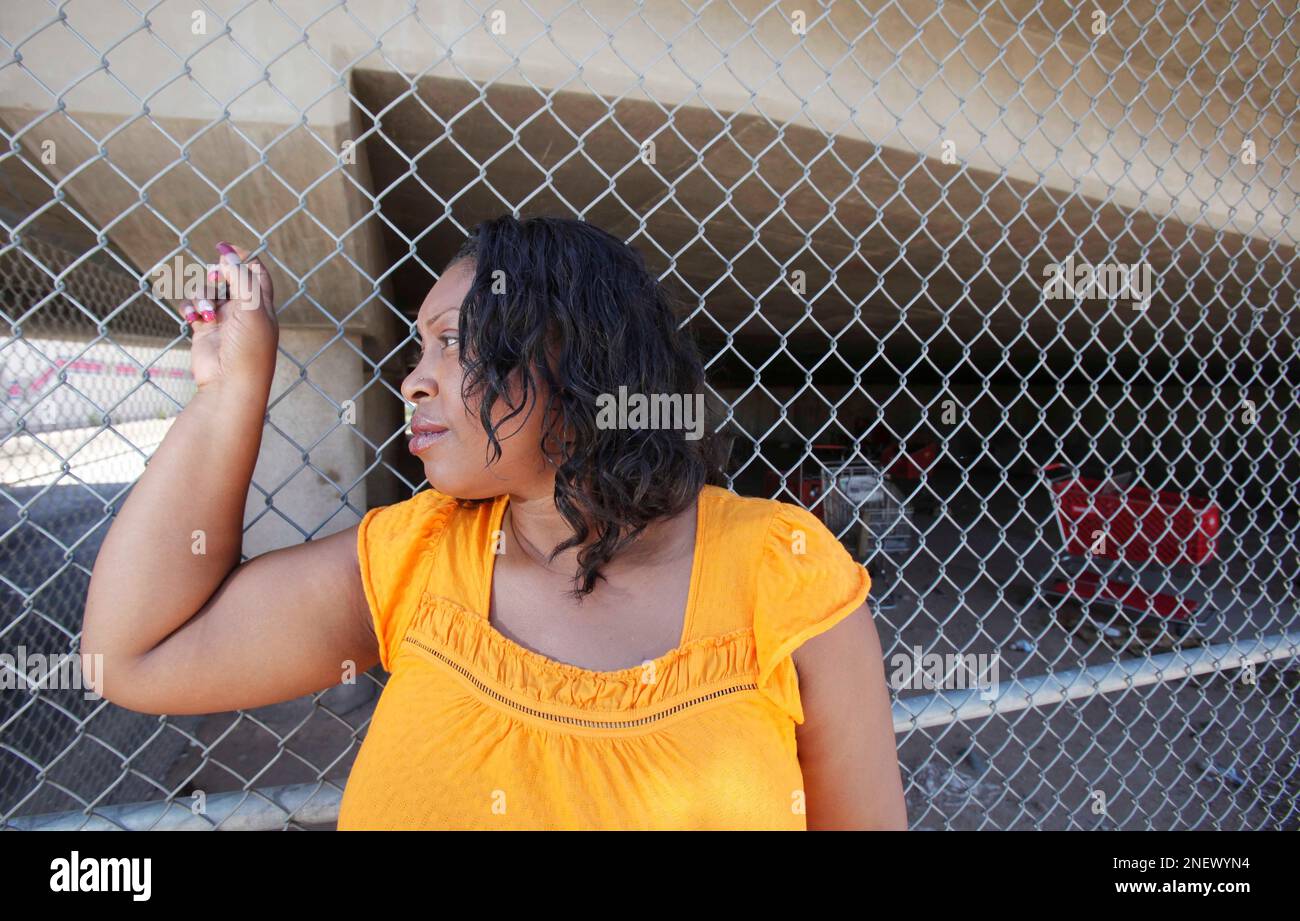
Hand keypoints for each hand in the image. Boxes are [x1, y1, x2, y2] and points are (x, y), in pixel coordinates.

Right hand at [179, 242, 277, 393]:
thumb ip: (241, 277)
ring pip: (206, 290)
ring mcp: (223, 319)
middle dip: (217, 275)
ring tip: (205, 312)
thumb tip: (226, 250)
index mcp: (262, 304)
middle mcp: (243, 310)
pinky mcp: (204, 329)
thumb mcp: (251, 308)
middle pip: (226, 276)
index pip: (255, 271)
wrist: (229, 384)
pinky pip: (192, 306)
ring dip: (201, 294)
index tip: (223, 246)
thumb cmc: (248, 349)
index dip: (241, 256)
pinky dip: (189, 307)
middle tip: (215, 277)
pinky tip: (192, 318)